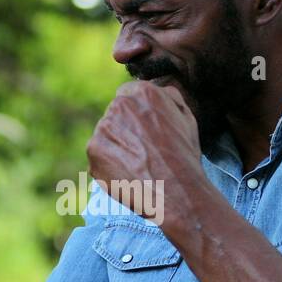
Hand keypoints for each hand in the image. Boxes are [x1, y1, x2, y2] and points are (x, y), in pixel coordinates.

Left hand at [86, 81, 204, 221]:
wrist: (175, 192)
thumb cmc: (184, 157)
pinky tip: (127, 174)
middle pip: (115, 113)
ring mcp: (103, 128)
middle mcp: (119, 105)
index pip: (129, 94)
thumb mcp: (187, 119)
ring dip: (116, 146)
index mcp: (144, 93)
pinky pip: (98, 155)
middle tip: (142, 151)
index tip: (143, 129)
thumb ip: (169, 97)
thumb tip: (158, 90)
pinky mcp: (93, 150)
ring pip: (106, 135)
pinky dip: (108, 165)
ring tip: (137, 165)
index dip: (137, 113)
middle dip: (125, 129)